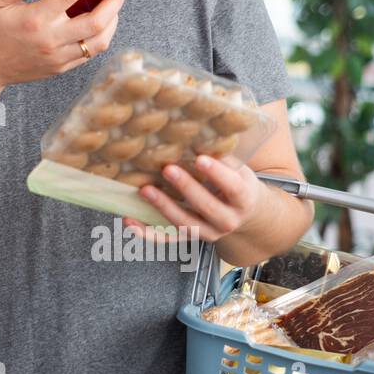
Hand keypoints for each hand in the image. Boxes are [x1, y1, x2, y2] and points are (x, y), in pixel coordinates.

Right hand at [0, 0, 126, 90]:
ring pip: (99, 41)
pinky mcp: (60, 68)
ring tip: (115, 4)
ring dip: (113, 20)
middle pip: (96, 21)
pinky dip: (101, 36)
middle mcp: (50, 40)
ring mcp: (57, 57)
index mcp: (34, 19)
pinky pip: (90, 53)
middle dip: (115, 0)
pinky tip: (102, 21)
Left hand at [122, 155, 266, 244]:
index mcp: (243, 200)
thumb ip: (221, 156)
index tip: (201, 159)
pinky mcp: (189, 238)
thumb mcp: (238, 168)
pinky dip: (147, 233)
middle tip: (168, 169)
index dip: (217, 174)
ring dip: (163, 207)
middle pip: (207, 207)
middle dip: (186, 188)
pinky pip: (166, 238)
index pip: (233, 188)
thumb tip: (197, 134)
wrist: (243, 214)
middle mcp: (227, 221)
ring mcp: (208, 233)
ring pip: (185, 224)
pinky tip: (130, 220)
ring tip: (145, 190)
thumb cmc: (236, 182)